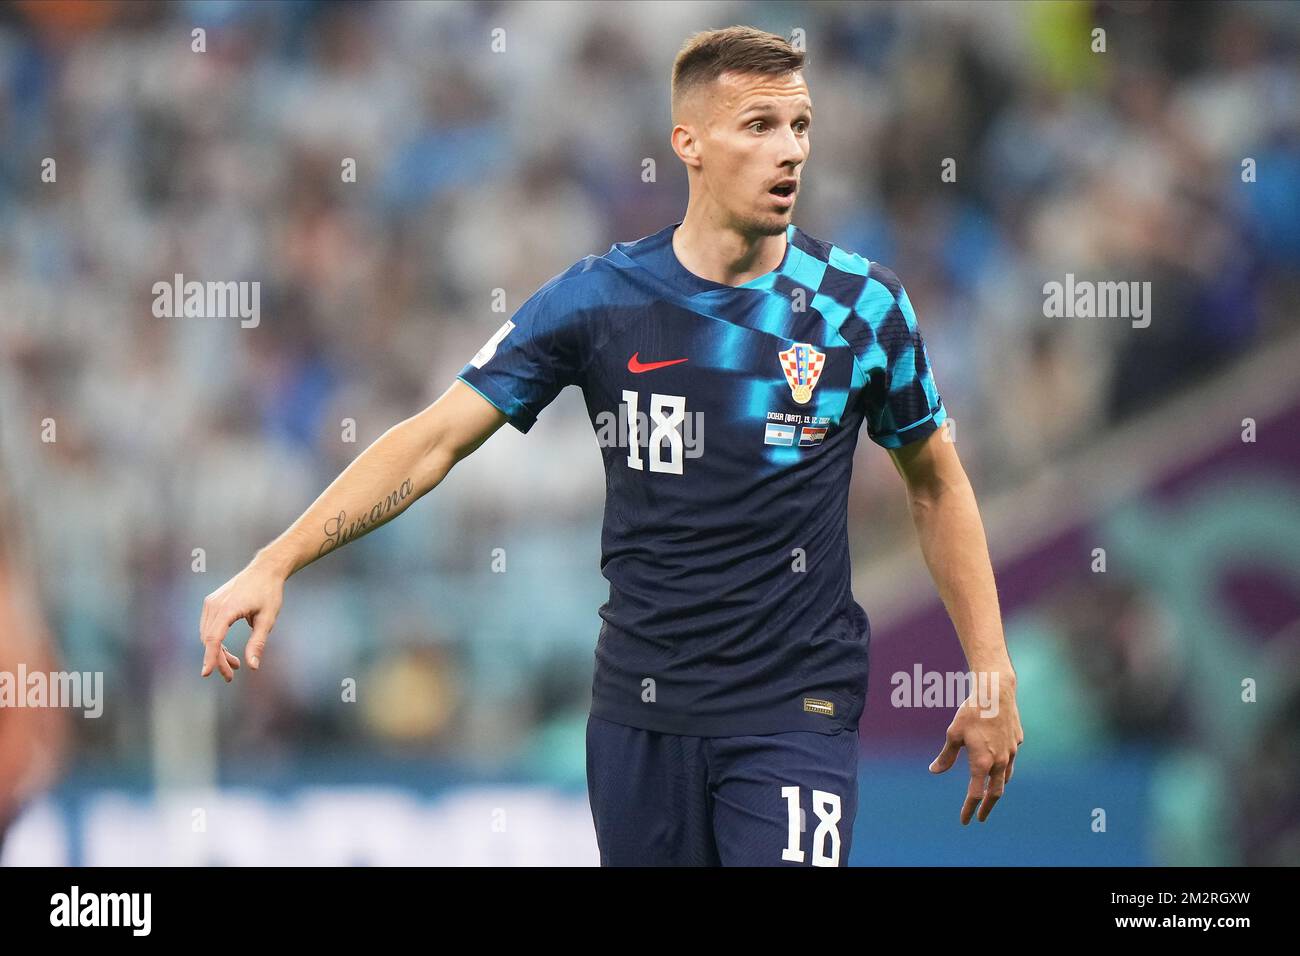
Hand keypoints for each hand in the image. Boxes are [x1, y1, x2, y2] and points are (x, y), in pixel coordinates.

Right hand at [199, 556, 285, 680]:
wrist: (265, 570)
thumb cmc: (269, 593)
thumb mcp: (268, 619)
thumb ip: (258, 643)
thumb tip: (252, 666)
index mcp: (228, 609)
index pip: (213, 638)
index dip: (210, 657)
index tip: (206, 673)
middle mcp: (214, 605)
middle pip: (209, 639)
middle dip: (218, 660)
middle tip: (231, 676)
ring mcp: (210, 603)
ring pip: (207, 635)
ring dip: (217, 652)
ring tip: (234, 665)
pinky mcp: (211, 603)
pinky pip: (208, 627)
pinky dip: (215, 641)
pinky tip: (226, 651)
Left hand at [928, 671, 1022, 823]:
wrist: (997, 692)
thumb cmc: (971, 711)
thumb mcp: (953, 734)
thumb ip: (946, 756)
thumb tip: (934, 771)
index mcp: (982, 762)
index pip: (975, 794)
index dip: (969, 809)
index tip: (965, 821)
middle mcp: (1000, 761)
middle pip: (996, 793)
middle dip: (987, 807)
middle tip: (980, 817)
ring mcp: (1011, 752)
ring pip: (1006, 778)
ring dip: (997, 789)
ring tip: (990, 795)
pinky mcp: (1017, 742)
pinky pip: (1010, 759)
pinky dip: (1004, 768)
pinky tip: (998, 765)